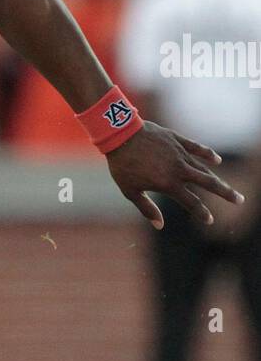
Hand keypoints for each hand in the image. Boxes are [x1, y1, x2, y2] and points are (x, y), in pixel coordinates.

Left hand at [106, 121, 244, 228]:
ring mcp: (180, 153)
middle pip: (208, 183)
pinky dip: (207, 154)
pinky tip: (216, 161)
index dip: (202, 213)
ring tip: (227, 188)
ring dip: (217, 178)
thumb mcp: (130, 191)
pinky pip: (196, 148)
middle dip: (225, 193)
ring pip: (204, 168)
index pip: (191, 202)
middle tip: (240, 200)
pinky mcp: (177, 140)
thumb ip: (147, 209)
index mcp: (168, 184)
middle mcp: (179, 169)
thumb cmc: (123, 165)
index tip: (209, 220)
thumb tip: (159, 226)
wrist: (120, 135)